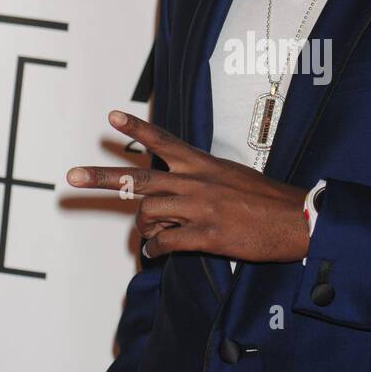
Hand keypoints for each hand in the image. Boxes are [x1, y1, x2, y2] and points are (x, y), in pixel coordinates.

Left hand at [66, 110, 310, 262]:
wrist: (298, 220)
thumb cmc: (267, 200)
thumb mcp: (233, 176)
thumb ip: (202, 179)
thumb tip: (177, 190)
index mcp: (203, 165)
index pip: (164, 140)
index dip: (136, 128)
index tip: (110, 117)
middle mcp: (196, 182)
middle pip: (139, 178)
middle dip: (102, 177)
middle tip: (72, 176)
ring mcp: (200, 209)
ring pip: (149, 214)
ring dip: (143, 229)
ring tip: (151, 238)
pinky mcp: (207, 236)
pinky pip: (167, 243)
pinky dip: (156, 250)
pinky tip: (156, 254)